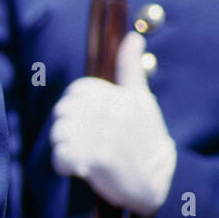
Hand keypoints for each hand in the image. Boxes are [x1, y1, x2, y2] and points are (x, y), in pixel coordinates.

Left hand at [52, 31, 176, 217]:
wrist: (159, 181)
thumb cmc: (146, 137)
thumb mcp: (142, 100)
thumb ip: (130, 69)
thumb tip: (133, 36)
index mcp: (120, 97)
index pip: (76, 91)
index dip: (74, 106)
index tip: (85, 121)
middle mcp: (113, 113)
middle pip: (62, 111)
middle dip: (65, 127)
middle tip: (80, 141)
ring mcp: (105, 136)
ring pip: (59, 133)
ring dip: (62, 146)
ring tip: (78, 154)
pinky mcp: (98, 160)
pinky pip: (61, 155)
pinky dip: (63, 164)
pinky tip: (76, 168)